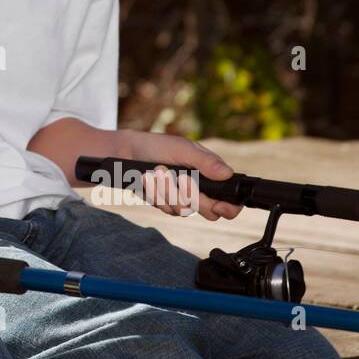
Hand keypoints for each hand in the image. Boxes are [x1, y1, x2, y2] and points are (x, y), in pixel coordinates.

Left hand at [120, 129, 244, 221]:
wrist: (128, 152)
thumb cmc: (158, 146)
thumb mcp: (182, 149)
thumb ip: (205, 162)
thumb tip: (228, 174)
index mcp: (211, 175)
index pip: (231, 201)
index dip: (229, 208)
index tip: (218, 206)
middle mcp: (200, 190)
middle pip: (209, 212)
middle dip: (192, 195)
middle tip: (180, 177)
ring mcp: (183, 199)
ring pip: (184, 211)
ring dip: (168, 191)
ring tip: (158, 170)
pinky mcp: (166, 204)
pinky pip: (166, 209)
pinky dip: (156, 194)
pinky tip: (148, 179)